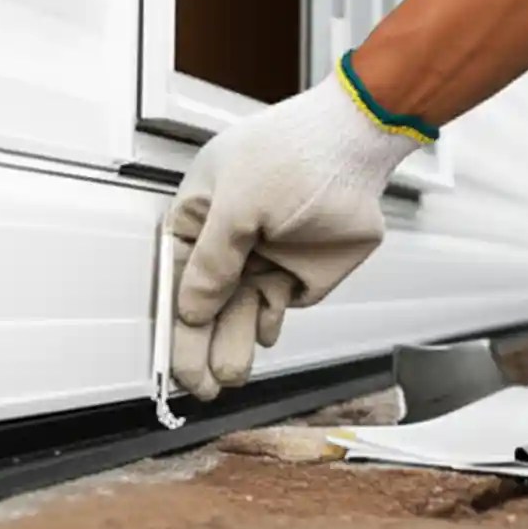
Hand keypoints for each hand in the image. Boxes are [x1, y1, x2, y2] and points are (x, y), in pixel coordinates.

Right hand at [167, 69, 421, 399]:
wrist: (357, 144)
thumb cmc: (291, 153)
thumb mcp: (238, 204)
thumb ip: (212, 262)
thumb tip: (191, 309)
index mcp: (200, 218)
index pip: (176, 280)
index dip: (173, 322)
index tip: (170, 360)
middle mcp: (228, 244)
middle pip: (206, 306)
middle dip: (200, 346)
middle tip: (198, 385)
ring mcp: (263, 260)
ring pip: (239, 315)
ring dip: (232, 345)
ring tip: (227, 376)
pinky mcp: (298, 274)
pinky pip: (275, 309)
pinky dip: (268, 327)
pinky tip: (263, 337)